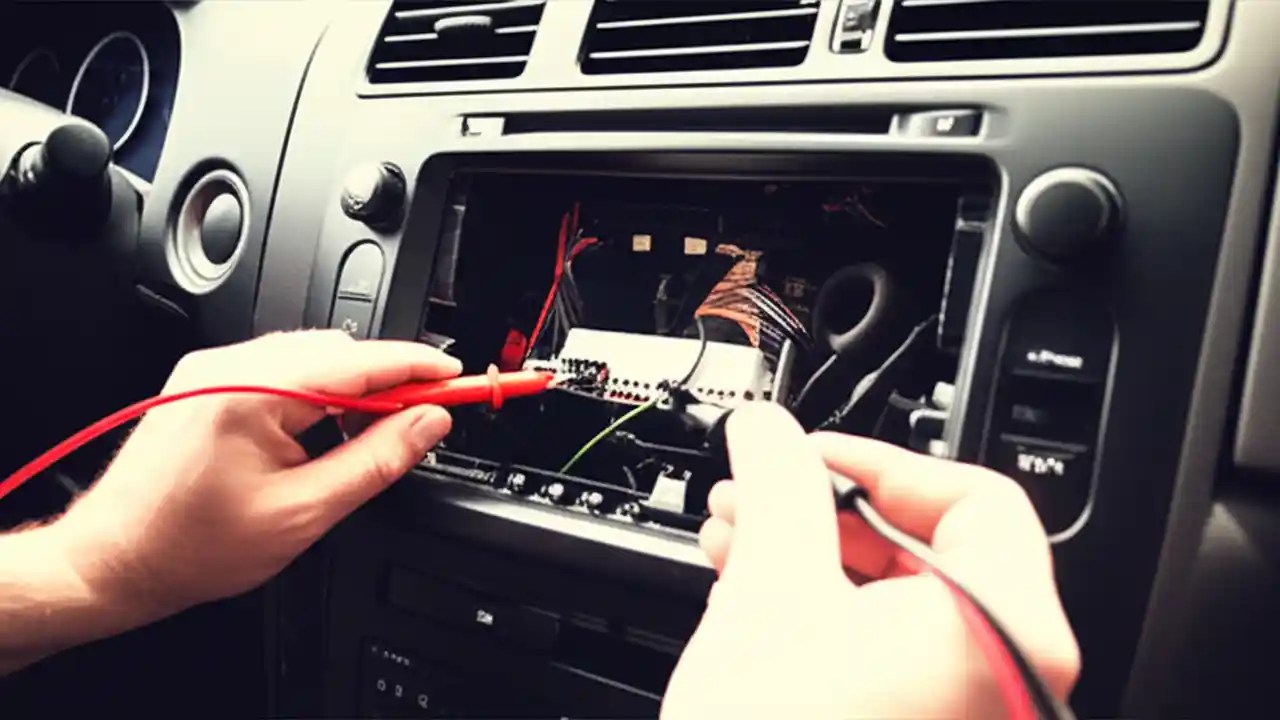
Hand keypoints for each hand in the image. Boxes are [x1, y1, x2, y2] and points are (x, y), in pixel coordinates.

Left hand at [55, 330, 459, 619]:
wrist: (114, 561)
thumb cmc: (190, 546)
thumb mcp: (303, 512)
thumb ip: (375, 461)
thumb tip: (427, 424)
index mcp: (252, 391)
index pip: (359, 361)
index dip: (417, 367)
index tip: (457, 375)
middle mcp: (227, 367)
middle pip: (337, 352)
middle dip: (388, 380)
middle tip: (427, 414)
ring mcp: (211, 371)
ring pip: (310, 359)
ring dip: (352, 388)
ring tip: (372, 436)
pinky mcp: (205, 384)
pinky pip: (280, 370)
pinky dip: (316, 393)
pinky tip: (326, 430)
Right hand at [662, 403, 1078, 718]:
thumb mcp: (773, 591)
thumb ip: (779, 487)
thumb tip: (768, 432)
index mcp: (1006, 632)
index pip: (977, 501)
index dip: (881, 461)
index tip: (807, 456)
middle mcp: (1006, 682)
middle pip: (927, 555)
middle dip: (823, 514)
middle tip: (755, 496)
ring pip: (893, 612)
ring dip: (809, 564)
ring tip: (733, 545)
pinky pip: (880, 664)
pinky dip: (820, 625)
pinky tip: (751, 605)